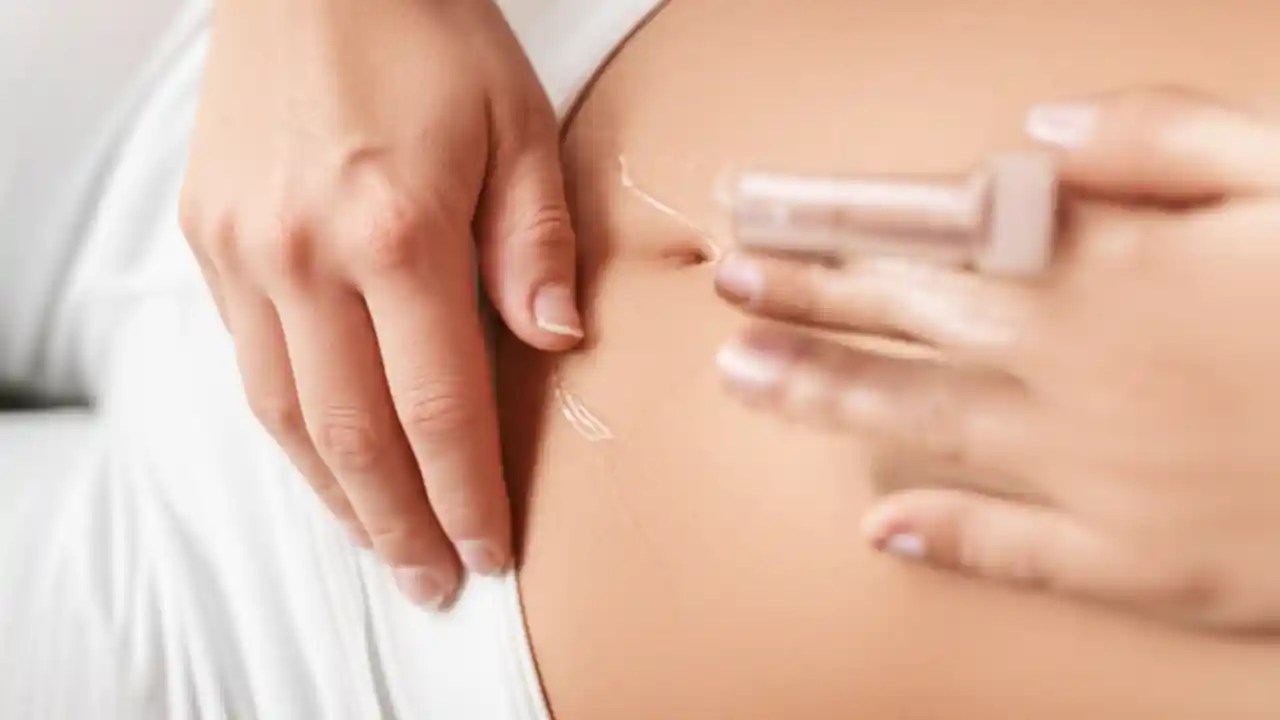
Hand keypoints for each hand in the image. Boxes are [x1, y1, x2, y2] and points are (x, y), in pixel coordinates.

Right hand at [180, 0, 581, 607]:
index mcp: (396, 231)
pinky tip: (328, 462)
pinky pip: (248, 366)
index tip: (491, 550)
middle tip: (434, 583)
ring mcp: (243, 252)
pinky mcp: (207, 239)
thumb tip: (555, 343)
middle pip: (355, 437)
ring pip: (287, 418)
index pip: (438, 408)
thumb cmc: (426, 30)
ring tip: (382, 547)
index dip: (467, 494)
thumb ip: (535, 243)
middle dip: (401, 526)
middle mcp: (304, 255)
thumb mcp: (517, 123)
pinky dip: (292, 433)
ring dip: (338, 497)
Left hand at [714, 88, 1279, 631]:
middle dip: (808, 300)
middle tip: (726, 289)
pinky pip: (1017, 551)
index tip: (764, 215)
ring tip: (744, 378)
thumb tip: (1036, 132)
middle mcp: (1081, 368)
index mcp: (1118, 269)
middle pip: (912, 322)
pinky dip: (945, 539)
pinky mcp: (1139, 562)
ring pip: (932, 424)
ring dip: (830, 399)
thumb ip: (1169, 142)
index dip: (842, 225)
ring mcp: (1099, 473)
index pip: (938, 237)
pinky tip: (876, 528)